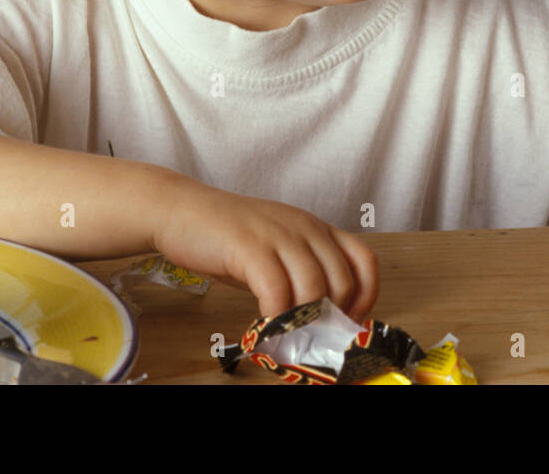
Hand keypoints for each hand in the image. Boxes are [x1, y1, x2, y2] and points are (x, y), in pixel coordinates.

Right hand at [148, 177, 377, 320]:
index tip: (348, 322)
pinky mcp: (250, 247)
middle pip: (342, 281)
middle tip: (312, 338)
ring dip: (304, 321)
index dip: (366, 297)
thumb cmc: (229, 237)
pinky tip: (265, 326)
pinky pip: (277, 291)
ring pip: (313, 288)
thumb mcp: (278, 249)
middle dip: (332, 318)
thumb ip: (302, 274)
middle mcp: (305, 228)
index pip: (365, 261)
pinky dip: (276, 317)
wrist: (182, 211)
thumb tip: (322, 319)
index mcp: (317, 228)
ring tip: (288, 338)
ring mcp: (278, 235)